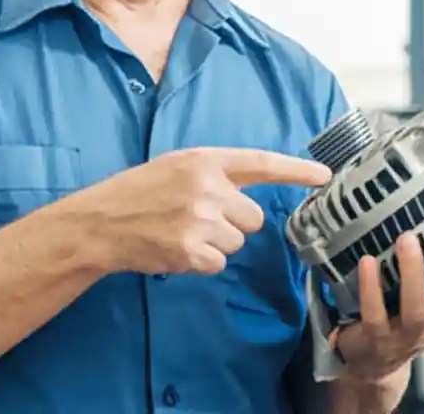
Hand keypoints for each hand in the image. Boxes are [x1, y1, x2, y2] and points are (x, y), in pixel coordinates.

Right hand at [60, 148, 330, 275]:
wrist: (99, 222)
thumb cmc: (136, 194)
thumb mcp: (175, 167)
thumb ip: (213, 175)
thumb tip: (248, 198)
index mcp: (203, 160)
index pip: (261, 163)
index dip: (296, 170)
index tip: (324, 176)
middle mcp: (206, 187)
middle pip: (253, 218)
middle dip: (233, 224)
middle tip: (197, 219)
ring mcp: (199, 219)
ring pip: (237, 243)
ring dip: (215, 244)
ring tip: (180, 232)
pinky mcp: (191, 250)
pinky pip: (219, 263)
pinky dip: (201, 262)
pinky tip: (176, 249)